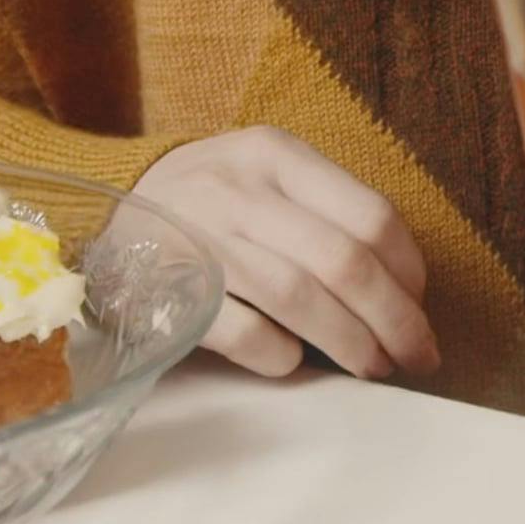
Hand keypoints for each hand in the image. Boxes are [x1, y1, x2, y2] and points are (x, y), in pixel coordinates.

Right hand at [131, 128, 438, 383]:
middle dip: (396, 320)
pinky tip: (291, 360)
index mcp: (274, 155)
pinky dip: (281, 354)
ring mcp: (201, 240)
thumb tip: (405, 289)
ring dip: (351, 344)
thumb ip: (327, 213)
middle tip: (417, 356)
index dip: (410, 273)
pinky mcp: (169, 291)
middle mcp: (239, 190)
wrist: (104, 209)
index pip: (372, 215)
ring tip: (373, 368)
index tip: (420, 306)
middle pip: (345, 263)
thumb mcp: (263, 176)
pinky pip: (246, 332)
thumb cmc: (208, 201)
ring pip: (302, 298)